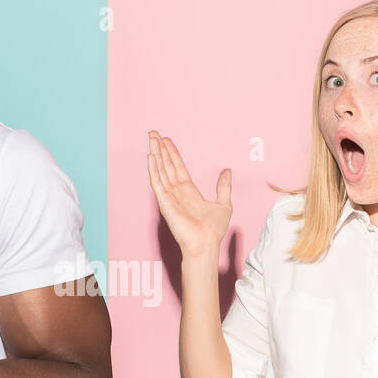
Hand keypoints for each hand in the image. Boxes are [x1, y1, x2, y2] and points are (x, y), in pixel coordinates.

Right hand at [146, 130, 231, 257]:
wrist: (206, 244)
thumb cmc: (213, 231)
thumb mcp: (224, 204)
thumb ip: (223, 187)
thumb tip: (227, 171)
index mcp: (189, 192)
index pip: (178, 168)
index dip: (172, 153)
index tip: (166, 140)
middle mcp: (177, 193)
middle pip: (166, 165)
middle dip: (160, 149)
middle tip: (154, 133)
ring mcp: (169, 197)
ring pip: (160, 170)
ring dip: (155, 153)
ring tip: (150, 138)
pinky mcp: (165, 202)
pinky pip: (157, 182)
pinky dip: (153, 169)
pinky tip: (150, 156)